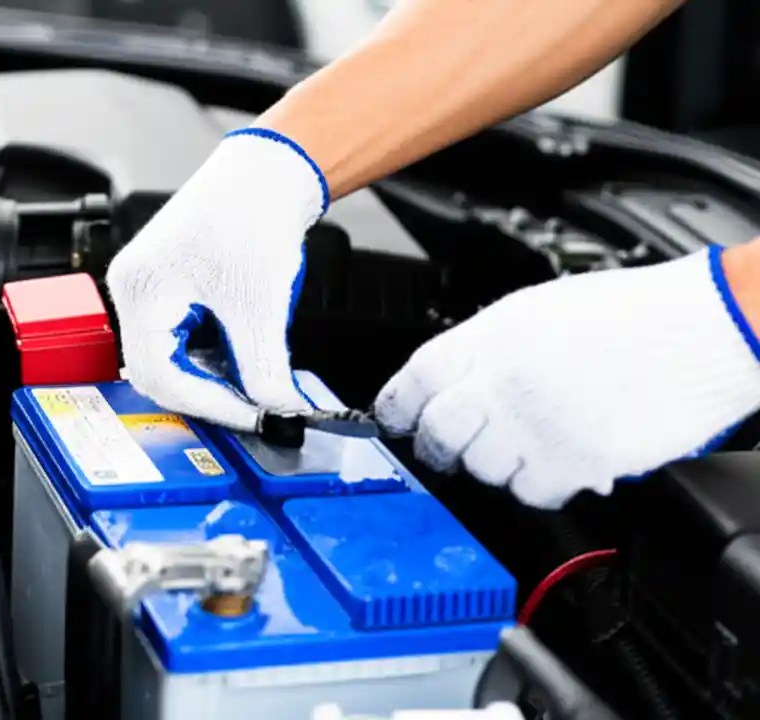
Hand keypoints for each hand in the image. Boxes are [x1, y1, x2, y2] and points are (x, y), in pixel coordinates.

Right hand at [105, 129, 329, 430]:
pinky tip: (245, 358)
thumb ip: (264, 368)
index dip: (207, 404)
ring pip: (172, 359)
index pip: (159, 374)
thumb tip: (276, 411)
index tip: (251, 416)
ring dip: (212, 376)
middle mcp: (135, 290)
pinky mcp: (172, 288)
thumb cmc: (251, 212)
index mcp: (141, 290)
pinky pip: (184, 340)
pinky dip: (215, 356)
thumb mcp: (260, 304)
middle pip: (158, 371)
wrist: (270, 169)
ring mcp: (151, 289)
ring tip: (253, 385)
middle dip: (207, 394)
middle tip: (253, 410)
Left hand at [374, 246, 759, 508]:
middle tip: (454, 449)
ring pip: (483, 469)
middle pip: (439, 434)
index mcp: (493, 335)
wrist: (706, 328)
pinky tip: (562, 459)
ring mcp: (538, 422)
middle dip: (440, 448)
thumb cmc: (632, 316)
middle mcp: (506, 379)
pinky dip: (541, 485)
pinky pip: (531, 492)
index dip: (397, 409)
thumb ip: (486, 347)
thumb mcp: (538, 310)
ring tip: (530, 442)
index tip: (397, 423)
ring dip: (497, 465)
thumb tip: (447, 383)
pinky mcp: (575, 460)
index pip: (414, 380)